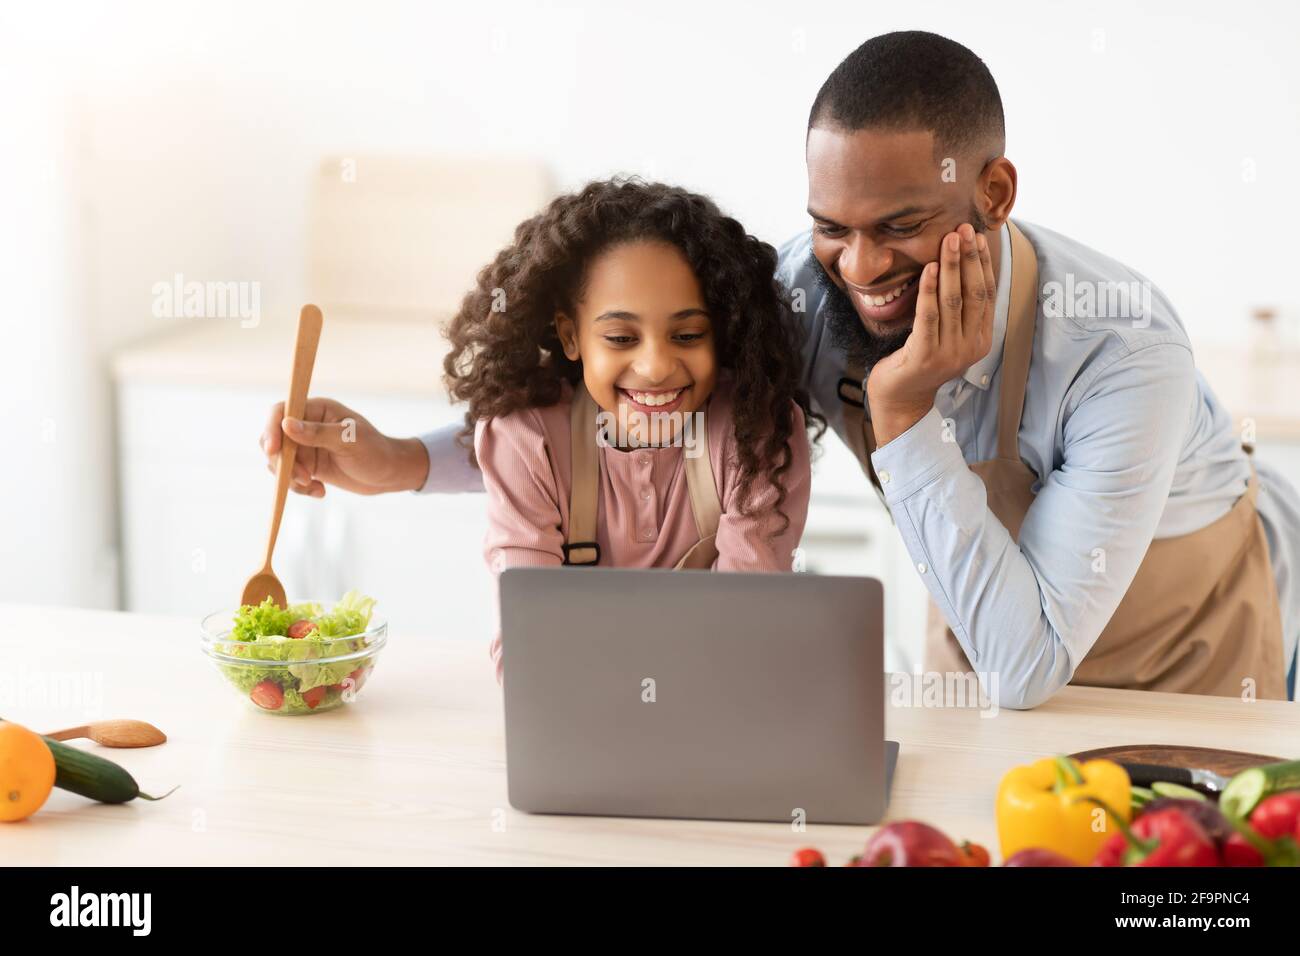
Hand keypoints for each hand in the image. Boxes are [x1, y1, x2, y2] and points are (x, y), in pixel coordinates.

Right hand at [259, 397, 429, 496]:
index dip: (272, 428)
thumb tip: (286, 425)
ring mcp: (305, 447)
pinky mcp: (307, 466)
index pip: (281, 411)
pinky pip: (288, 476)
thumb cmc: (375, 452)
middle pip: (274, 438)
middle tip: (305, 477)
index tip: (273, 450)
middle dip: (283, 462)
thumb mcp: (349, 441)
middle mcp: (307, 425)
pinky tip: (320, 491)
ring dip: (290, 478)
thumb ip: (318, 433)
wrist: (388, 474)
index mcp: (318, 410)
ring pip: (279, 461)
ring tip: (314, 486)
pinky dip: (299, 487)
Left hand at [866, 223, 995, 446]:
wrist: (900, 399)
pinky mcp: (924, 356)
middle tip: (963, 229)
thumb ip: (956, 310)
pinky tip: (930, 268)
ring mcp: (948, 354)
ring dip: (951, 267)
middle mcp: (969, 347)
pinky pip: (929, 316)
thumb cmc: (919, 359)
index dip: (982, 263)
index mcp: (980, 340)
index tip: (977, 236)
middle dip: (968, 258)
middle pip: (973, 293)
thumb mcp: (946, 334)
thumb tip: (961, 266)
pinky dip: (930, 290)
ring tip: (947, 240)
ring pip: (953, 301)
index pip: (986, 294)